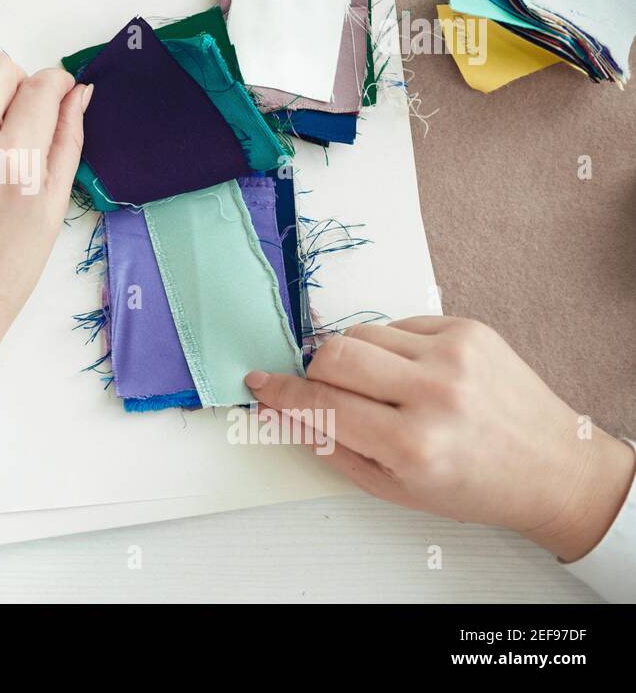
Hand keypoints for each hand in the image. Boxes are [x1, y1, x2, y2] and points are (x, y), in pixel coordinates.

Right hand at [245, 316, 634, 560]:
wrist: (551, 466)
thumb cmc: (474, 484)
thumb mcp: (394, 487)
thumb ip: (332, 447)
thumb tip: (284, 411)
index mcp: (413, 444)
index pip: (321, 403)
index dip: (282, 392)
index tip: (260, 383)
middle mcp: (434, 394)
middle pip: (334, 353)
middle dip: (315, 370)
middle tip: (324, 388)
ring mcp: (454, 355)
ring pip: (362, 333)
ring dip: (354, 358)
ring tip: (380, 387)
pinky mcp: (468, 329)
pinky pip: (398, 324)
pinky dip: (391, 347)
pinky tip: (412, 374)